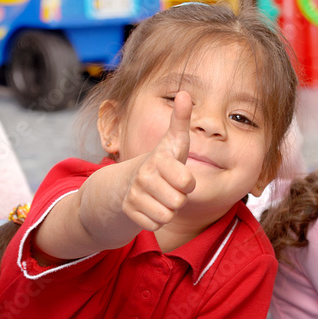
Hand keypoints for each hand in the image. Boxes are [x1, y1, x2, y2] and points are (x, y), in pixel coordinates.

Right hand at [122, 91, 195, 230]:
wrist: (130, 181)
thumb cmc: (162, 161)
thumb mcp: (174, 141)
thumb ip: (181, 119)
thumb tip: (184, 93)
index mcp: (158, 160)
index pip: (188, 183)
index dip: (188, 183)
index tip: (179, 175)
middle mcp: (144, 176)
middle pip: (178, 202)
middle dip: (178, 198)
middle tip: (169, 188)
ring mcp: (134, 195)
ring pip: (167, 216)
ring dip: (167, 210)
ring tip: (160, 196)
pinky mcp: (129, 211)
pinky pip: (154, 226)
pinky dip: (155, 220)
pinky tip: (150, 206)